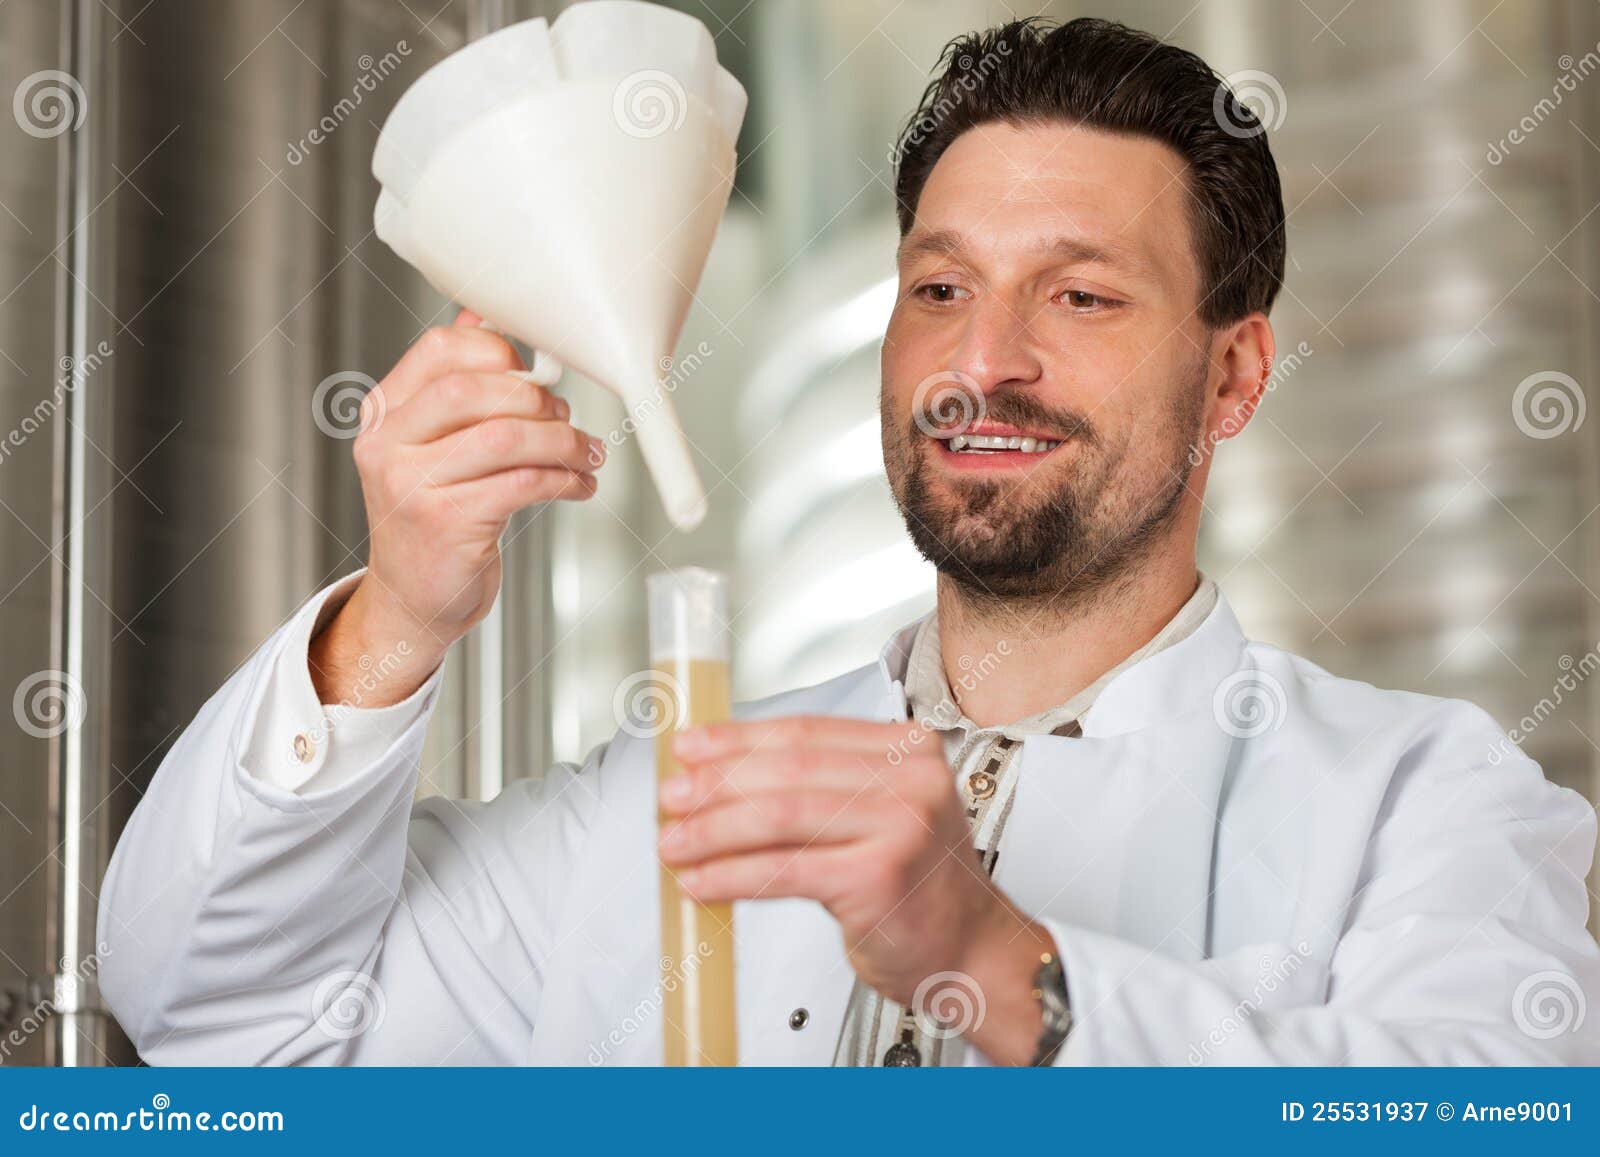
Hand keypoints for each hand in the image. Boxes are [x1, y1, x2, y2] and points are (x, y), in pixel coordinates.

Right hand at [310, 309, 604, 706]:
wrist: (413, 600)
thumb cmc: (435, 517)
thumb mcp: (432, 446)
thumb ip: (454, 387)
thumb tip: (483, 317)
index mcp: (384, 414)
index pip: (440, 349)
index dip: (499, 351)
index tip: (533, 373)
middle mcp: (388, 445)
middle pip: (474, 390)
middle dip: (536, 399)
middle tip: (566, 419)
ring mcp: (412, 486)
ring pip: (505, 437)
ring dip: (562, 442)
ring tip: (585, 454)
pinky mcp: (446, 524)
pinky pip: (522, 483)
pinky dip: (564, 479)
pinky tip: (578, 484)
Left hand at [659, 715, 1057, 1063]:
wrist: (971, 949)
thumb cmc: (918, 886)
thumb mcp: (882, 814)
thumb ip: (822, 788)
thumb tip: (724, 774)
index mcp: (908, 751)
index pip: (806, 733)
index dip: (738, 738)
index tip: (691, 747)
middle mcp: (910, 780)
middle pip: (790, 770)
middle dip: (717, 782)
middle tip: (672, 798)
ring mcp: (900, 827)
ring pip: (780, 816)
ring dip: (714, 830)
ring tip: (675, 843)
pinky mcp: (879, 878)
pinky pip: (784, 871)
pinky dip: (731, 877)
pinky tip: (702, 883)